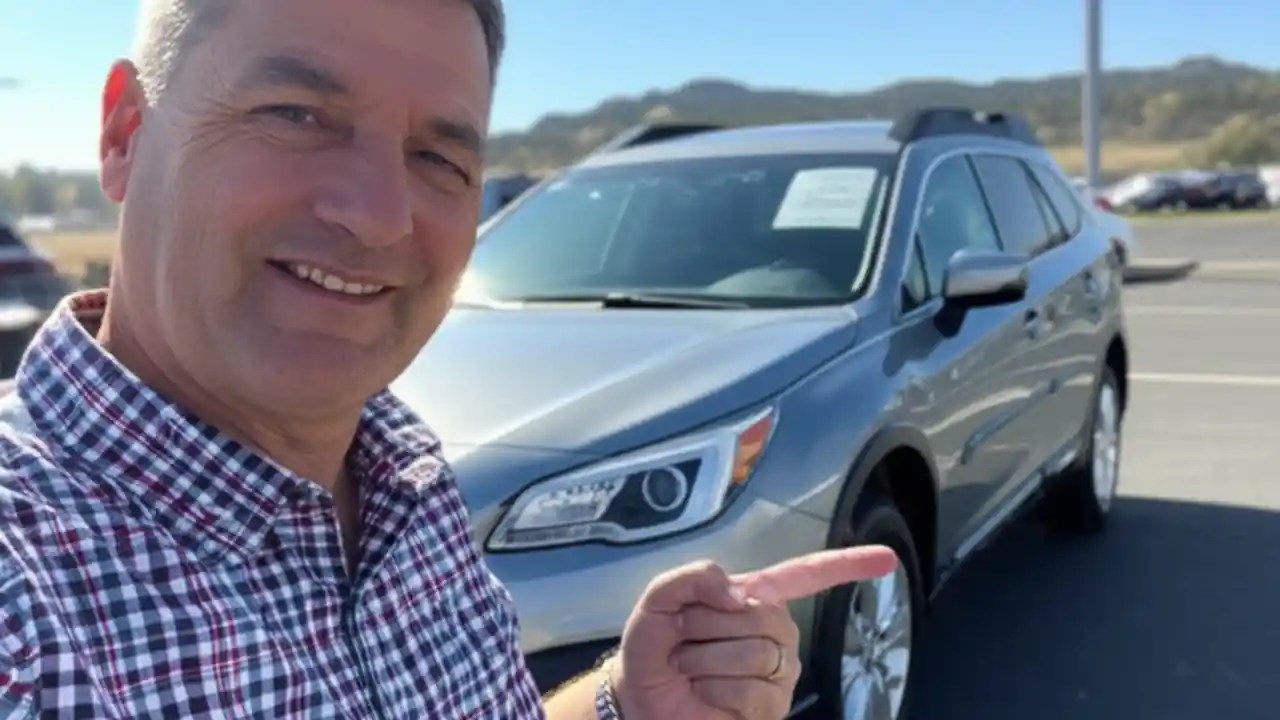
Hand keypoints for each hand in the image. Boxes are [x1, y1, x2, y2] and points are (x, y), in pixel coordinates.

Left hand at [608, 546, 897, 719]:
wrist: (640, 698)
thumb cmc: (653, 647)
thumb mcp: (658, 600)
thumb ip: (692, 577)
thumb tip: (739, 595)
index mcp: (755, 596)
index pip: (807, 575)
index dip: (847, 564)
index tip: (888, 559)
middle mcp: (775, 630)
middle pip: (761, 615)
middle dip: (707, 624)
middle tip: (685, 639)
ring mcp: (778, 671)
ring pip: (757, 653)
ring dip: (706, 659)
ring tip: (690, 667)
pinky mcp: (772, 706)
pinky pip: (753, 690)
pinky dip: (714, 688)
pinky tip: (703, 692)